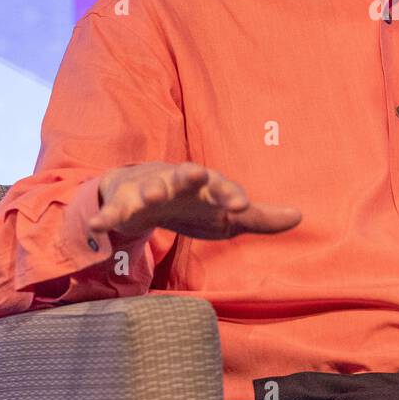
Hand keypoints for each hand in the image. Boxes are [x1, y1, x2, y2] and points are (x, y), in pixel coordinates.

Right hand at [86, 161, 301, 241]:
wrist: (142, 194)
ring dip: (151, 189)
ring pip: (150, 187)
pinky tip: (97, 226)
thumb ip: (260, 218)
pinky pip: (113, 210)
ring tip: (150, 195)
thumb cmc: (193, 205)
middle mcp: (179, 181)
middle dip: (191, 175)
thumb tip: (301, 216)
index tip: (242, 206)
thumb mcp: (226, 216)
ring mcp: (148, 188)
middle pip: (187, 175)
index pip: (223, 189)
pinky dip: (105, 216)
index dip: (231, 196)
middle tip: (196, 173)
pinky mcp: (122, 201)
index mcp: (207, 186)